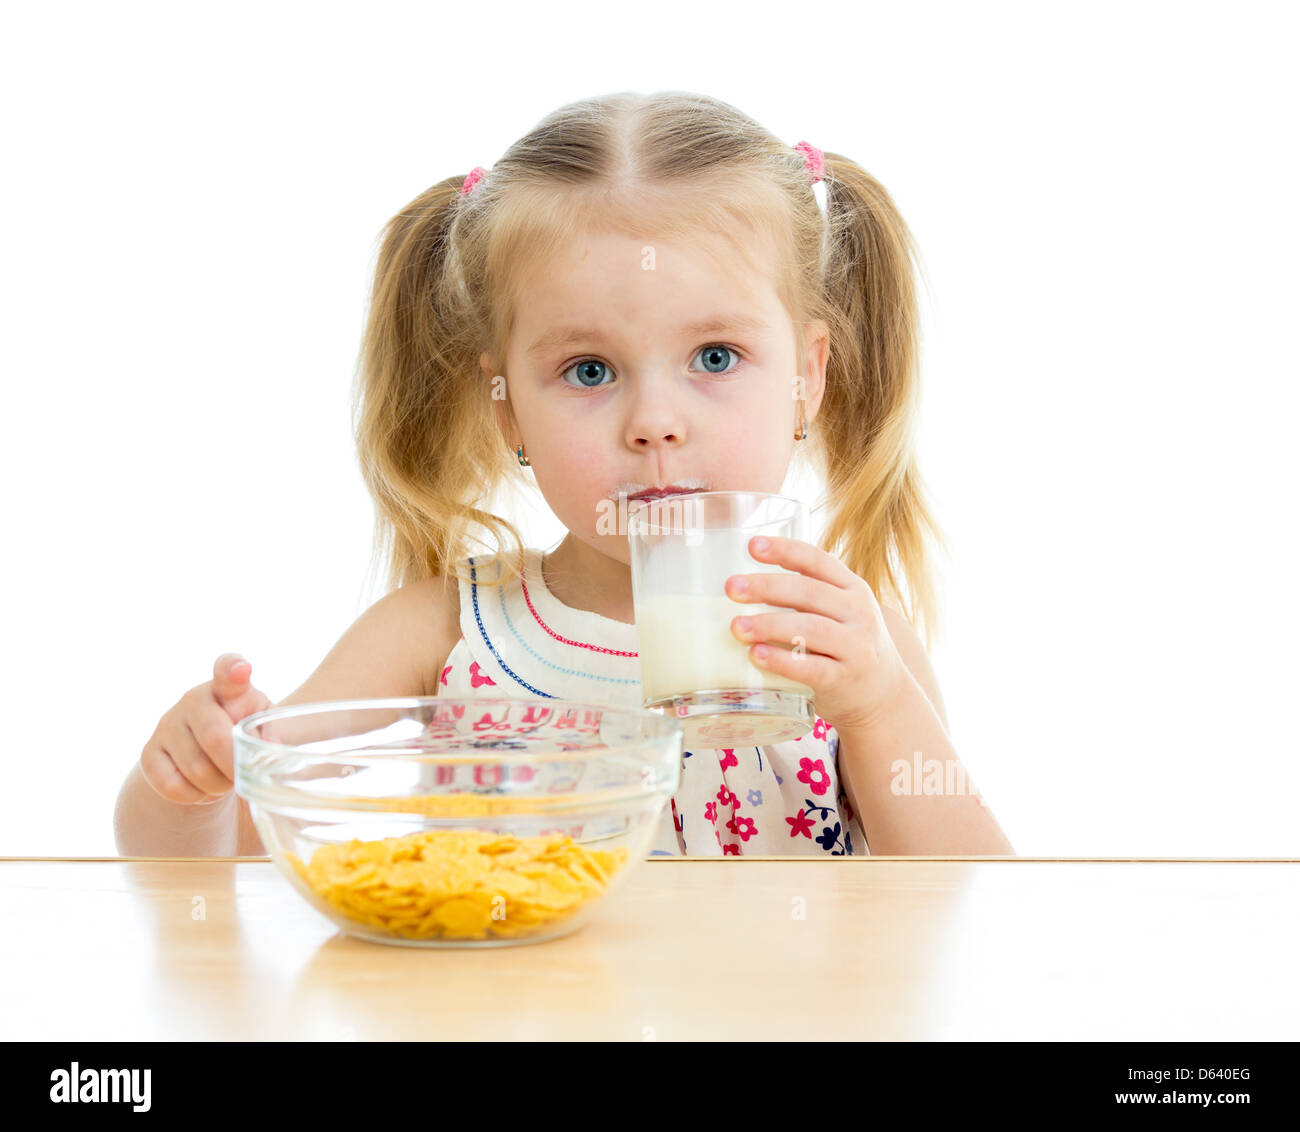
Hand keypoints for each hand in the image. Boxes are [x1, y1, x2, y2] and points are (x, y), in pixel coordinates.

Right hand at [139, 653, 272, 804]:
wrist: (204, 760)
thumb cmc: (241, 737)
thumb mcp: (263, 730)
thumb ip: (272, 734)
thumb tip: (271, 746)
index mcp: (230, 688)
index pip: (228, 669)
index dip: (233, 669)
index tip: (242, 670)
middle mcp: (194, 699)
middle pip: (216, 738)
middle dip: (235, 766)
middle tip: (243, 774)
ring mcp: (167, 724)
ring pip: (197, 770)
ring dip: (219, 786)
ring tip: (224, 779)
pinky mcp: (149, 753)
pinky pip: (174, 787)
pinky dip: (195, 796)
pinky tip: (201, 786)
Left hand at [725, 536, 908, 734]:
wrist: (885, 695)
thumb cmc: (847, 646)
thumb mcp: (840, 612)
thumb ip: (807, 596)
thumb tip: (744, 585)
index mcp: (852, 588)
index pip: (817, 560)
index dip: (785, 550)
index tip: (752, 545)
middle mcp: (857, 612)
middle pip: (808, 592)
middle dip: (766, 587)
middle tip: (732, 587)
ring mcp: (855, 646)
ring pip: (809, 628)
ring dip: (769, 625)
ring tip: (736, 626)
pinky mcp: (844, 679)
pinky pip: (811, 667)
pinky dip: (782, 660)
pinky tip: (757, 655)